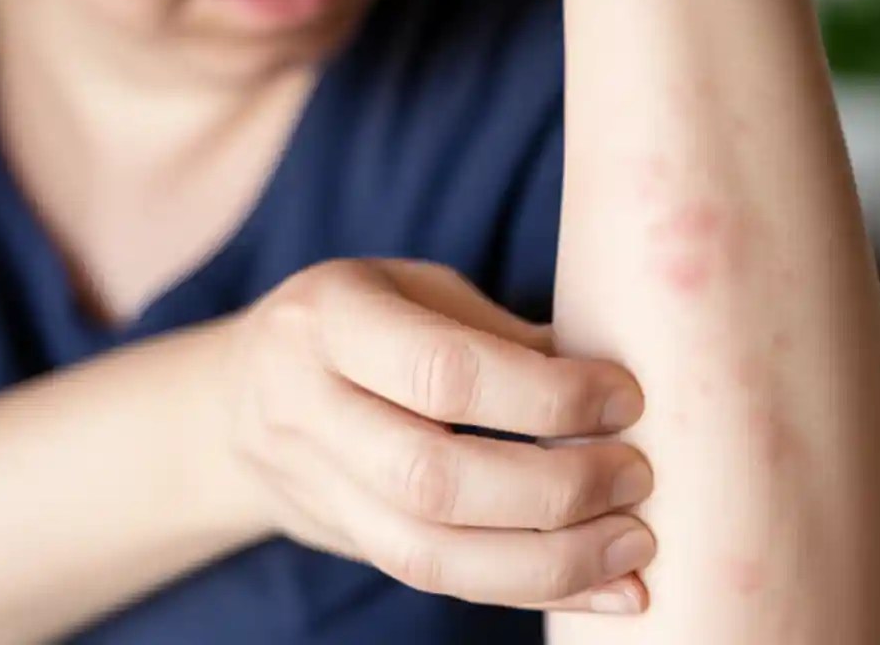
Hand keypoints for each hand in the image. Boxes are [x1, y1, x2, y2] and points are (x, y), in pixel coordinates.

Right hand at [222, 259, 654, 613]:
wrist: (242, 394)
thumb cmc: (362, 319)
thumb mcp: (418, 291)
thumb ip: (500, 336)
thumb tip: (617, 391)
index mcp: (329, 319)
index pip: (443, 372)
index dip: (547, 395)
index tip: (626, 400)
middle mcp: (305, 406)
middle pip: (432, 478)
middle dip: (555, 489)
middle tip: (637, 476)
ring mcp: (313, 485)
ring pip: (428, 554)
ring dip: (550, 562)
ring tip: (635, 545)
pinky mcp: (344, 542)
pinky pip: (437, 581)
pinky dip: (532, 590)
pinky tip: (608, 589)